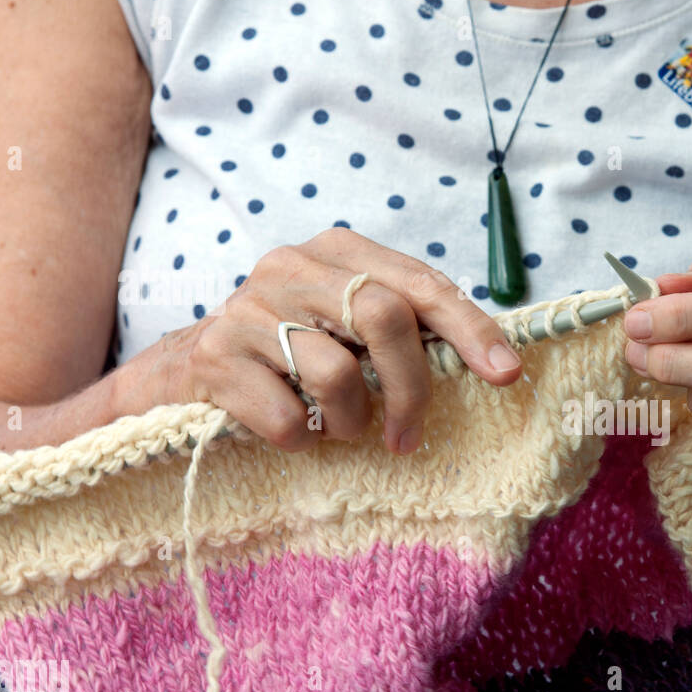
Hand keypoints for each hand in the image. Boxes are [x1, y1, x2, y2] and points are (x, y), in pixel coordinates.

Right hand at [153, 228, 521, 453]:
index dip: (469, 328)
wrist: (185, 372)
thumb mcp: (346, 325)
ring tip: (338, 429)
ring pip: (337, 374)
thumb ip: (402, 326)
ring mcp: (248, 309)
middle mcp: (291, 267)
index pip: (420, 283)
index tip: (506, 373)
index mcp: (338, 252)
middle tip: (410, 435)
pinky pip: (288, 418)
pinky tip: (294, 432)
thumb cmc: (290, 352)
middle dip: (411, 387)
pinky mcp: (216, 358)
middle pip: (383, 317)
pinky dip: (303, 439)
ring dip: (350, 422)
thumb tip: (492, 361)